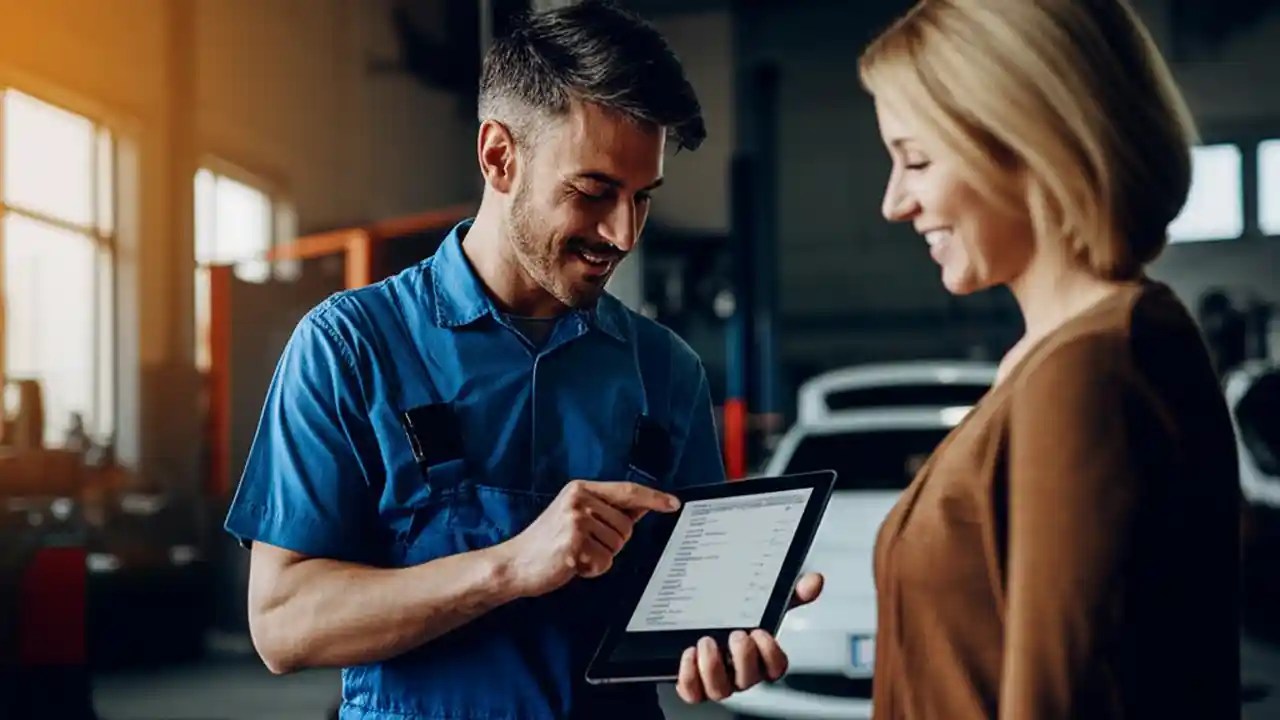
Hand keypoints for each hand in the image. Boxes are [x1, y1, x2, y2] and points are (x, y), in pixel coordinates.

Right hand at [500, 480, 679, 597]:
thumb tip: (642, 507)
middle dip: (612, 542)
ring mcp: (575, 520)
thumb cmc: (547, 543)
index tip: (674, 504)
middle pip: (626, 526)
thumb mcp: (575, 517)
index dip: (653, 498)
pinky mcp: (574, 544)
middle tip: (585, 545)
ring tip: (577, 554)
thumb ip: (607, 511)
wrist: (514, 563)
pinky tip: (573, 565)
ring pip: (617, 545)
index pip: (627, 491)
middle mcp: (578, 499)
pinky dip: (593, 570)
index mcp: (581, 489)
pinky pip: (605, 562)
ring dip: (601, 557)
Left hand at [675, 572, 823, 703]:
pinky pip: (692, 691)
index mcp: (759, 657)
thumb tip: (814, 580)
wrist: (692, 621)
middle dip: (744, 658)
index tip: (760, 632)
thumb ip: (787, 594)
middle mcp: (739, 674)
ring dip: (714, 666)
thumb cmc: (733, 618)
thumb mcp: (760, 603)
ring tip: (707, 641)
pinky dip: (689, 675)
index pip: (776, 667)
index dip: (770, 654)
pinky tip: (689, 653)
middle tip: (735, 634)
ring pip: (720, 690)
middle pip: (750, 680)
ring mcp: (715, 681)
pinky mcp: (692, 684)